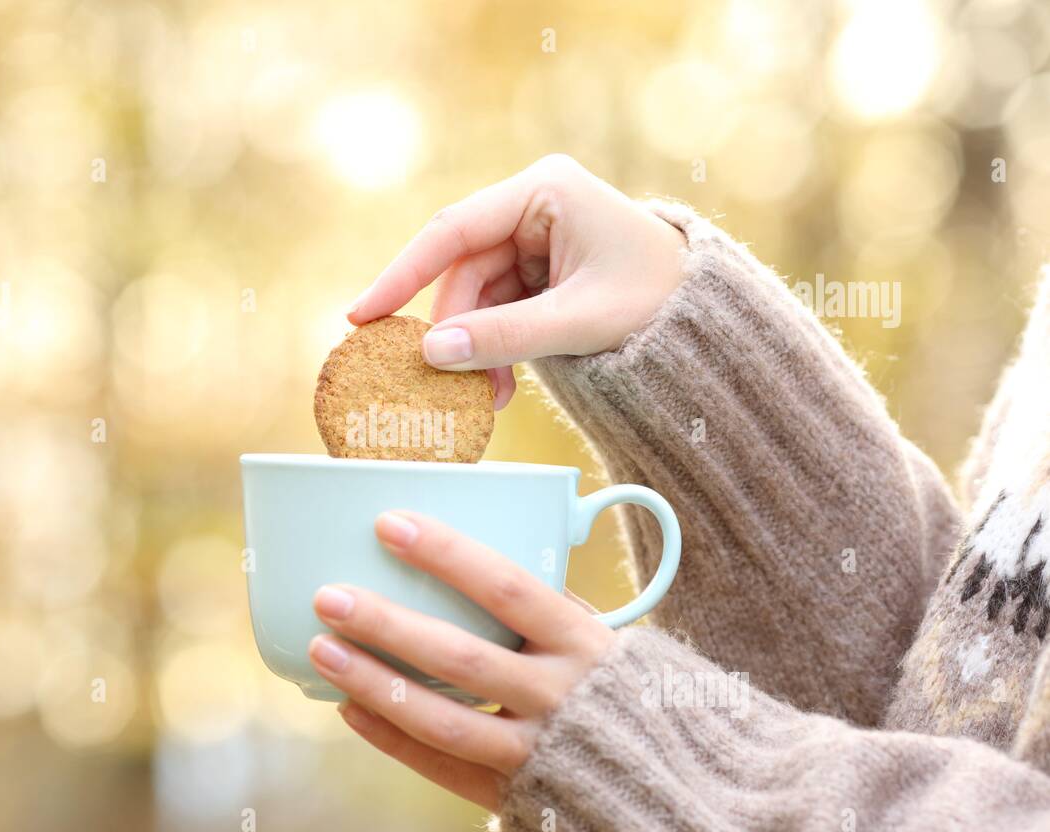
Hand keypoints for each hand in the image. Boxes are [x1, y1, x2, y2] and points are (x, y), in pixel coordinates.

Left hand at [308, 509, 616, 811]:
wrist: (669, 789)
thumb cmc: (624, 695)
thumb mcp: (602, 642)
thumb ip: (547, 609)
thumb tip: (468, 558)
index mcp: (583, 643)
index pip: (506, 586)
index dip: (445, 554)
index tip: (389, 524)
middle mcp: (559, 696)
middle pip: (460, 656)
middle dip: (387, 624)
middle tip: (330, 597)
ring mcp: (535, 750)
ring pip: (442, 719)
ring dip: (375, 683)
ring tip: (323, 649)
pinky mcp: (514, 793)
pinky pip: (441, 766)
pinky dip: (391, 737)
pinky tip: (348, 707)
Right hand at [347, 154, 686, 408]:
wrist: (709, 325)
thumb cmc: (659, 306)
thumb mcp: (578, 323)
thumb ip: (503, 337)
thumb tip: (430, 353)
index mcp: (544, 191)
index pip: (453, 231)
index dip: (402, 275)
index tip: (363, 315)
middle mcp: (533, 206)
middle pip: (463, 270)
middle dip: (452, 331)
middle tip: (439, 384)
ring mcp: (536, 239)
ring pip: (477, 297)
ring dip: (474, 350)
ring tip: (483, 399)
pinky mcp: (541, 272)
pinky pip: (498, 310)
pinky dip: (493, 350)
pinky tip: (498, 388)